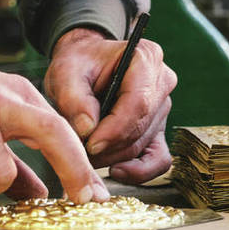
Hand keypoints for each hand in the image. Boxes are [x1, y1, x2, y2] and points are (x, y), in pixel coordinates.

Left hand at [43, 27, 176, 183]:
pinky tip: (115, 171)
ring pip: (142, 145)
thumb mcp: (66, 72)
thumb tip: (87, 129)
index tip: (90, 144)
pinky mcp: (157, 129)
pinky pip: (158, 159)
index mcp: (146, 58)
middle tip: (79, 153)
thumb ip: (74, 97)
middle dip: (108, 146)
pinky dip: (138, 171)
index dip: (115, 129)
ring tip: (85, 155)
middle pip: (140, 127)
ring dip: (112, 157)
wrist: (83, 64)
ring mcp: (162, 108)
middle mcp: (162, 82)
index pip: (139, 102)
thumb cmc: (78, 63)